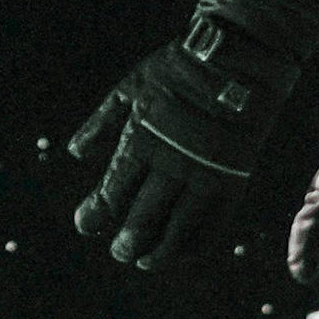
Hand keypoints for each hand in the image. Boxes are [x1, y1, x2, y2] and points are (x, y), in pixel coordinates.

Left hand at [71, 0, 318, 269]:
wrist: (243, 56)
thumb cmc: (181, 68)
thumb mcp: (131, 87)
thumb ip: (103, 123)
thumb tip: (75, 154)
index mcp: (143, 139)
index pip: (113, 190)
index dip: (96, 213)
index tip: (85, 224)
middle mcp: (173, 162)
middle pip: (144, 217)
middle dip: (128, 240)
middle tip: (119, 252)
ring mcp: (207, 173)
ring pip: (179, 228)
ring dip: (160, 251)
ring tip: (146, 263)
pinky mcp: (234, 178)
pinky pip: (214, 223)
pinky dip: (198, 243)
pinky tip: (184, 253)